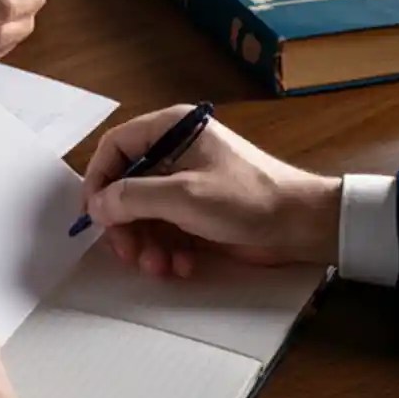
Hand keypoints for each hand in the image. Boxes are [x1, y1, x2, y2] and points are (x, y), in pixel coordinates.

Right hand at [82, 105, 341, 278]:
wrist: (304, 226)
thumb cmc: (247, 199)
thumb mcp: (184, 196)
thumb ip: (134, 198)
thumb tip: (96, 206)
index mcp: (172, 130)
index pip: (116, 147)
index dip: (99, 180)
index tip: (94, 216)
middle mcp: (175, 152)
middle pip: (126, 186)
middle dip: (125, 224)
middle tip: (128, 253)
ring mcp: (186, 184)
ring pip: (144, 214)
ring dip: (146, 244)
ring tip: (159, 267)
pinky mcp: (198, 212)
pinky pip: (166, 230)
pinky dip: (167, 251)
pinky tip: (182, 266)